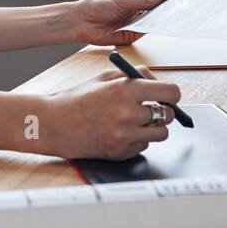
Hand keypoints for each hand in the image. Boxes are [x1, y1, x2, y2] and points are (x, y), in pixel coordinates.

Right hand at [40, 64, 179, 159]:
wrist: (54, 124)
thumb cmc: (78, 99)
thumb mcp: (105, 77)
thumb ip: (134, 75)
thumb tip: (158, 82)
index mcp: (126, 90)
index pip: (170, 93)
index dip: (172, 94)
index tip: (169, 96)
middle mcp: (128, 114)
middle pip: (168, 115)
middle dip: (164, 111)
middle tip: (153, 108)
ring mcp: (125, 136)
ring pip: (161, 134)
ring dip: (154, 127)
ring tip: (137, 121)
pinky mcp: (121, 152)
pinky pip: (144, 146)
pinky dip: (138, 139)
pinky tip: (121, 132)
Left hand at [63, 0, 168, 45]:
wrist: (81, 22)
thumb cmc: (96, 6)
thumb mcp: (123, 1)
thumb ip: (143, 2)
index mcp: (132, 1)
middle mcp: (134, 13)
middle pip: (154, 12)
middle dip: (164, 10)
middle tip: (177, 7)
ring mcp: (132, 25)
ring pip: (150, 24)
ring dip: (158, 21)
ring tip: (169, 16)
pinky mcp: (128, 37)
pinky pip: (142, 34)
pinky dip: (149, 31)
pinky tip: (155, 27)